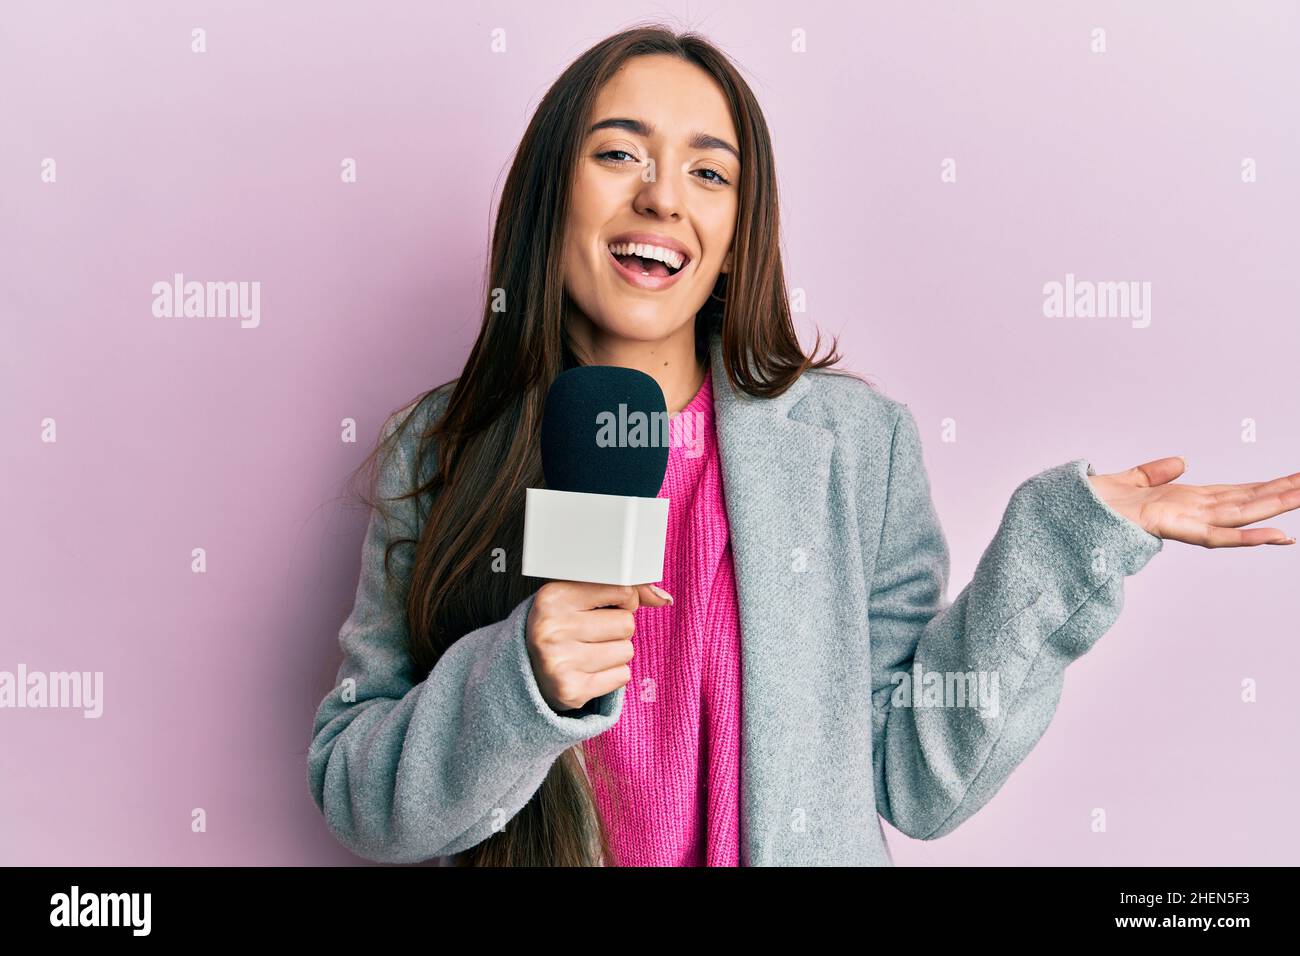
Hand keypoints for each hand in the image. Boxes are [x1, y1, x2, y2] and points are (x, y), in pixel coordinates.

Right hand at [525, 581, 672, 712]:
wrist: (526, 672)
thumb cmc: (561, 628)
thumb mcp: (579, 599)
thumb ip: (622, 592)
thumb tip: (664, 599)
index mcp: (553, 596)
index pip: (622, 590)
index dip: (624, 600)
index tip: (607, 606)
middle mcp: (552, 628)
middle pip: (627, 623)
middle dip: (617, 630)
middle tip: (592, 634)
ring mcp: (560, 661)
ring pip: (627, 651)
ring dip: (615, 653)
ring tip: (589, 652)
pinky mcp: (571, 690)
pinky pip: (622, 676)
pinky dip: (612, 675)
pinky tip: (589, 671)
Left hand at [1087, 456, 1299, 547]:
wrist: (1067, 515)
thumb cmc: (1095, 504)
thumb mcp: (1131, 479)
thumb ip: (1155, 471)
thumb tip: (1179, 461)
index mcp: (1187, 500)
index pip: (1238, 492)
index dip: (1269, 487)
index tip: (1298, 479)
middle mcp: (1192, 512)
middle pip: (1250, 501)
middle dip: (1285, 492)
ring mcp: (1186, 522)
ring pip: (1244, 515)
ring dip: (1279, 507)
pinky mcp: (1174, 530)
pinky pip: (1218, 537)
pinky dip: (1248, 538)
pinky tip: (1278, 536)